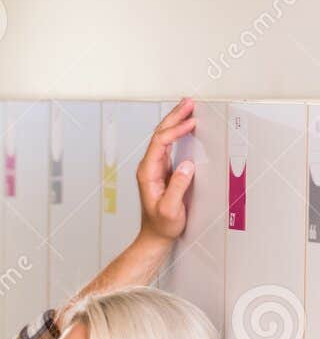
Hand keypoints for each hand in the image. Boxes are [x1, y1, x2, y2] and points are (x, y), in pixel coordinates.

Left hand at [137, 97, 196, 243]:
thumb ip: (178, 187)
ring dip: (175, 121)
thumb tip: (186, 165)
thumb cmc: (162, 225)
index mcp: (147, 173)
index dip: (175, 130)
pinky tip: (185, 126)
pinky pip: (169, 145)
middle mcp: (148, 167)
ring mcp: (155, 168)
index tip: (191, 123)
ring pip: (163, 137)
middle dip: (174, 117)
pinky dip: (178, 132)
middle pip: (159, 134)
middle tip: (188, 102)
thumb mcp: (170, 209)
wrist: (155, 236)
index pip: (159, 143)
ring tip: (187, 107)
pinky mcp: (163, 170)